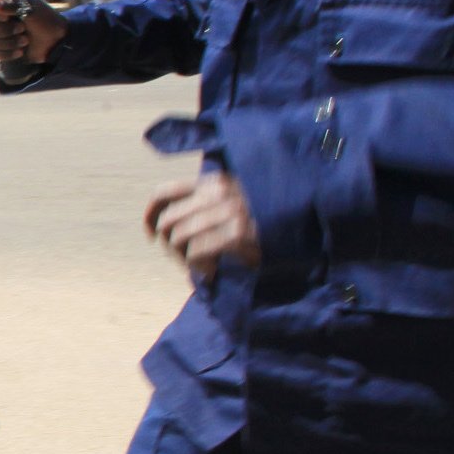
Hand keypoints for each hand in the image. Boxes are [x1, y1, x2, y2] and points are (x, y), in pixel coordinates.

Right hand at [0, 0, 67, 65]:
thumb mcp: (30, 9)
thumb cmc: (44, 20)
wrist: (55, 41)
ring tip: (25, 41)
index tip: (6, 17)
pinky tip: (19, 52)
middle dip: (2, 31)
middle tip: (22, 29)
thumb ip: (10, 6)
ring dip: (7, 43)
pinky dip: (5, 53)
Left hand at [143, 172, 259, 276]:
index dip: (150, 214)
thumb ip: (205, 203)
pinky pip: (196, 253)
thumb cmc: (264, 218)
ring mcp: (229, 212)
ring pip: (178, 238)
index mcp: (214, 182)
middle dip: (170, 245)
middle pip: (168, 221)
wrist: (303, 224)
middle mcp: (218, 192)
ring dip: (184, 258)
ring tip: (202, 266)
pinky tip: (213, 271)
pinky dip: (199, 267)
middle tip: (185, 258)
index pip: (165, 191)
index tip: (150, 232)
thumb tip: (164, 222)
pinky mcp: (238, 234)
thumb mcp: (234, 200)